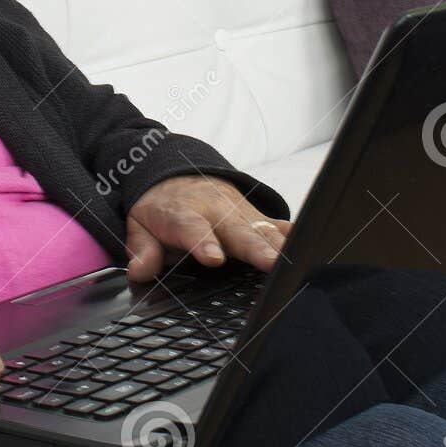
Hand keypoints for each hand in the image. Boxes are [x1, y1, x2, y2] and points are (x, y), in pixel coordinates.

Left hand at [124, 174, 292, 282]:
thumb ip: (142, 248)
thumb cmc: (162, 208)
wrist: (177, 175)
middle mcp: (215, 211)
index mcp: (183, 214)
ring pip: (261, 229)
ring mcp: (238, 212)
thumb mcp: (140, 224)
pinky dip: (290, 233)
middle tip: (269, 263)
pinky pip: (275, 224)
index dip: (203, 243)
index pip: (193, 229)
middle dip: (254, 248)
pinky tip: (306, 243)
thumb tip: (140, 271)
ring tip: (291, 262)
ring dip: (277, 245)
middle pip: (237, 231)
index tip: (213, 258)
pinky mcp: (255, 215)